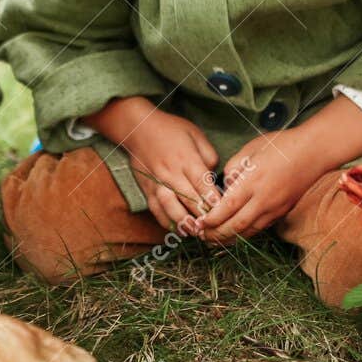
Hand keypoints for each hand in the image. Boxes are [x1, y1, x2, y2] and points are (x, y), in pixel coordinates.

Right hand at [83, 97, 219, 233]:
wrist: (138, 128)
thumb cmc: (170, 130)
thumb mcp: (195, 134)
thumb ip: (209, 155)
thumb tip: (215, 176)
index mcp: (186, 159)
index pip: (202, 184)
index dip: (213, 200)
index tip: (224, 211)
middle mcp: (171, 173)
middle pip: (189, 199)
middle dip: (203, 215)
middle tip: (216, 228)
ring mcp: (157, 183)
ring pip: (171, 207)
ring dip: (184, 222)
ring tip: (197, 233)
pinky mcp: (147, 190)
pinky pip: (156, 210)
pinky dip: (166, 222)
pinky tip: (178, 230)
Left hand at [197, 126, 327, 242]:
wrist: (313, 152)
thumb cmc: (281, 145)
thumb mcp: (250, 149)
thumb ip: (233, 169)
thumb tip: (224, 186)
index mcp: (252, 181)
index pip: (226, 207)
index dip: (211, 219)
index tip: (198, 222)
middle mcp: (263, 199)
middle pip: (235, 226)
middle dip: (215, 234)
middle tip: (200, 236)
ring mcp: (275, 208)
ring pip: (248, 231)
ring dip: (229, 238)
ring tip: (213, 239)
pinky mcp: (282, 212)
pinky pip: (260, 228)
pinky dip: (244, 234)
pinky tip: (234, 233)